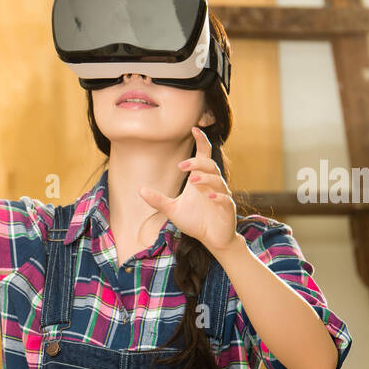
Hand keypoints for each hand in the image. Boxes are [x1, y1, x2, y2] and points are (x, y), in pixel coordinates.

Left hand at [137, 127, 239, 252]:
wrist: (212, 239)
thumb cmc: (195, 221)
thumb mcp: (172, 210)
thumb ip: (158, 200)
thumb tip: (140, 190)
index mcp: (200, 181)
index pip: (204, 155)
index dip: (202, 142)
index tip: (194, 128)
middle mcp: (212, 185)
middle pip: (210, 165)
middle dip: (197, 163)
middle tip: (182, 165)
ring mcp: (222, 196)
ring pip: (218, 180)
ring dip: (206, 178)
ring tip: (193, 180)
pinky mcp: (227, 209)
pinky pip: (225, 199)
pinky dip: (218, 197)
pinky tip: (210, 197)